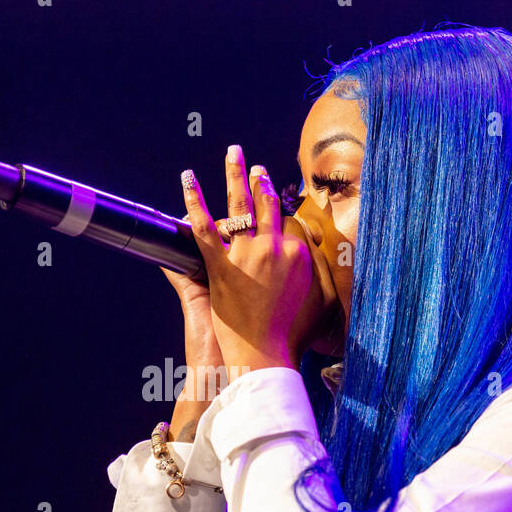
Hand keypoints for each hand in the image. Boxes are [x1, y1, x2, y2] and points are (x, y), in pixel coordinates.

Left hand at [179, 145, 314, 374]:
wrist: (265, 356)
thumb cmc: (292, 337)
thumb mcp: (320, 304)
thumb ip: (323, 277)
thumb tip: (321, 257)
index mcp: (299, 255)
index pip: (289, 221)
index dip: (281, 211)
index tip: (277, 202)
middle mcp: (275, 248)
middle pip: (268, 204)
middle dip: (262, 181)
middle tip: (257, 167)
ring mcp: (248, 255)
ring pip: (240, 206)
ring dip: (236, 175)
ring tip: (234, 155)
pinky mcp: (222, 267)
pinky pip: (203, 228)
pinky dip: (194, 200)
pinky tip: (187, 179)